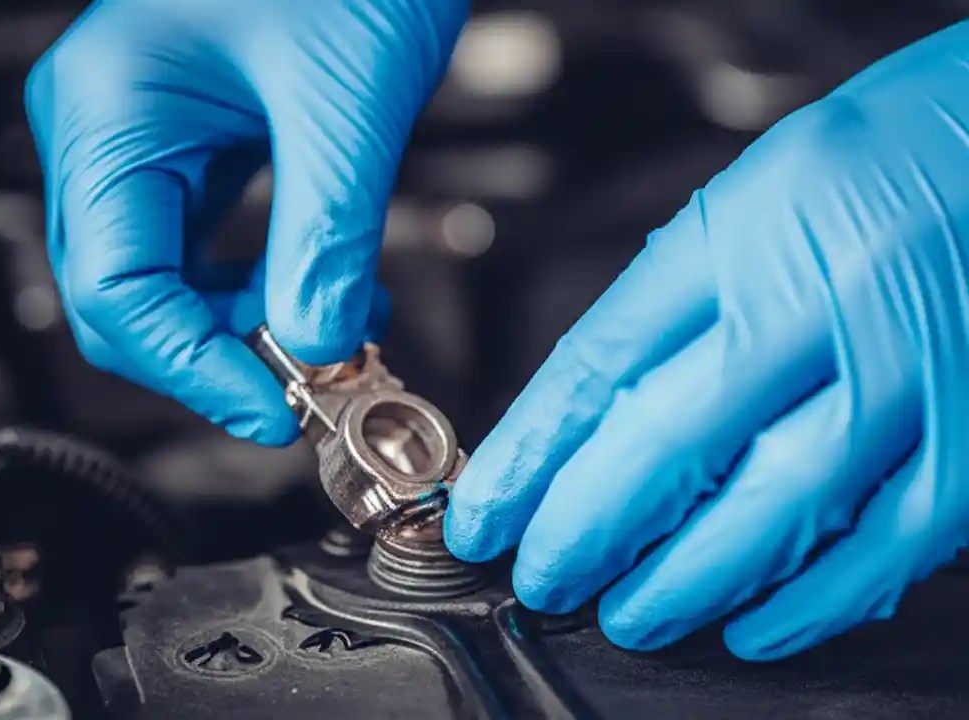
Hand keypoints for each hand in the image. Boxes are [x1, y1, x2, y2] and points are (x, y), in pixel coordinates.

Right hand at [25, 0, 466, 443]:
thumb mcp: (344, 99)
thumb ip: (325, 235)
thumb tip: (312, 344)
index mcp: (106, 106)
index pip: (112, 288)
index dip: (188, 370)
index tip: (272, 411)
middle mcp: (104, 124)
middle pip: (126, 294)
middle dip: (216, 354)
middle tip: (309, 385)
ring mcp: (141, 133)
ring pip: (166, 279)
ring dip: (244, 325)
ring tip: (335, 331)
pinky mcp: (190, 140)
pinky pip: (202, 243)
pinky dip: (257, 283)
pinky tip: (320, 289)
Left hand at [447, 22, 968, 659]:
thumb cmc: (892, 157)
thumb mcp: (759, 191)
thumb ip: (682, 296)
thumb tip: (596, 413)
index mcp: (744, 228)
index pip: (599, 363)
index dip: (528, 456)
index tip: (485, 511)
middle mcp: (820, 295)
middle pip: (666, 442)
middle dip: (585, 530)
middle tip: (543, 577)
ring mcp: (908, 367)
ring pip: (770, 505)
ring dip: (684, 581)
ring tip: (628, 615)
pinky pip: (889, 539)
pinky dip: (814, 598)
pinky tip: (753, 624)